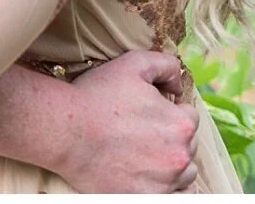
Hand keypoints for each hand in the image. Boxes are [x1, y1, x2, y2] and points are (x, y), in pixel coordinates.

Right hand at [53, 51, 200, 192]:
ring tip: (145, 155)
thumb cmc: (96, 95)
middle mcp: (179, 156)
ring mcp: (164, 182)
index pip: (190, 117)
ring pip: (184, 174)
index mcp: (180, 124)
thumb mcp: (132, 64)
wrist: (64, 130)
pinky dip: (168, 188)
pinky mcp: (145, 198)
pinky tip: (152, 177)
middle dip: (171, 137)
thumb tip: (178, 86)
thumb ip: (165, 65)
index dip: (170, 111)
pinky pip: (174, 197)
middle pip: (188, 146)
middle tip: (142, 132)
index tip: (149, 112)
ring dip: (172, 164)